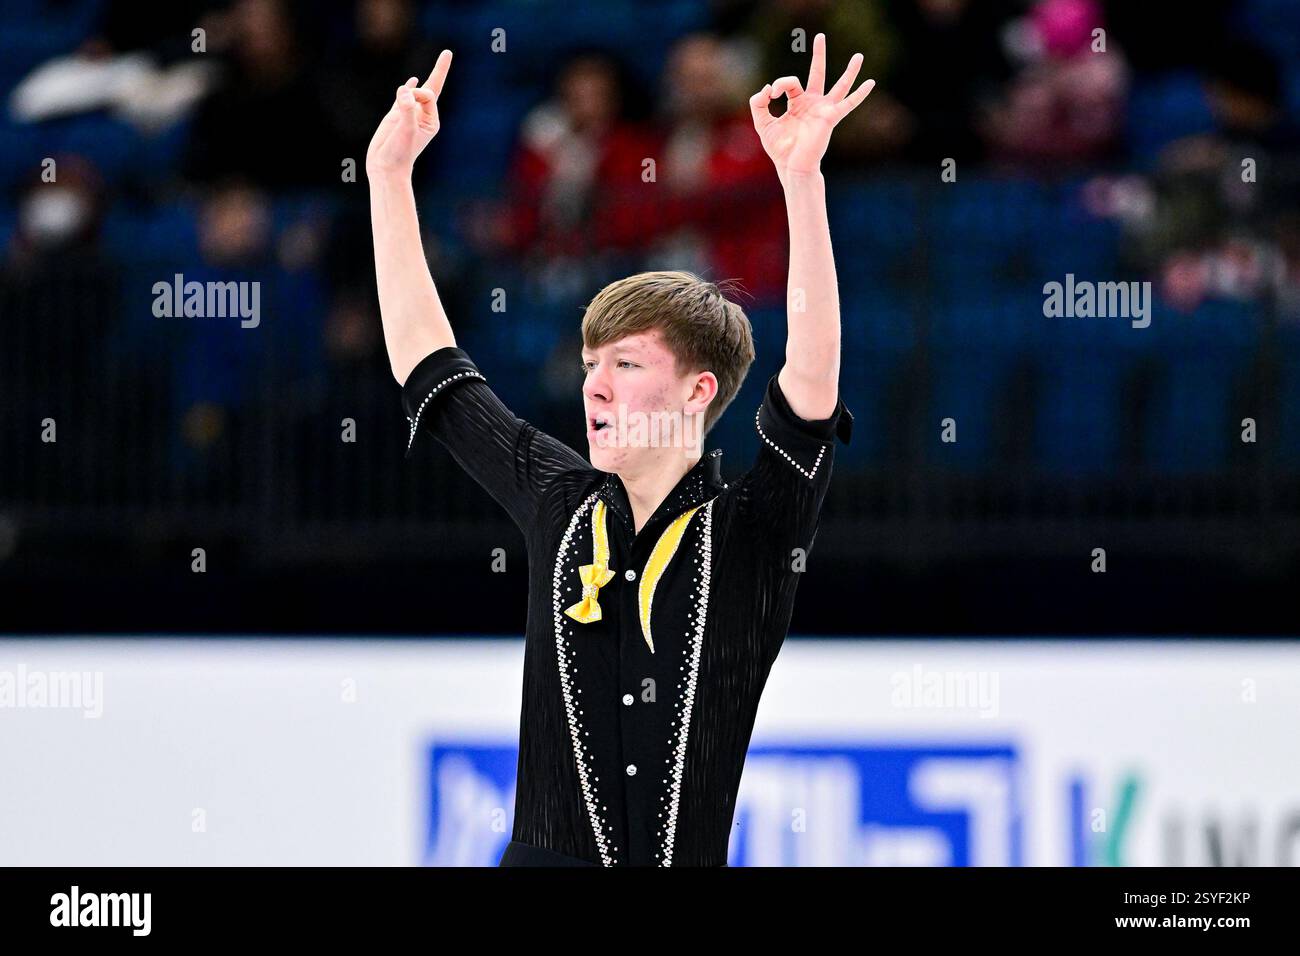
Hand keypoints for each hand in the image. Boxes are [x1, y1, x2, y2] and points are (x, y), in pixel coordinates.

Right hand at [366, 49, 452, 176]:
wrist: (386, 166)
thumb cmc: (399, 152)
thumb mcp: (405, 130)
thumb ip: (406, 109)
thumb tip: (405, 89)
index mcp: (431, 121)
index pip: (429, 96)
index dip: (419, 94)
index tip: (408, 103)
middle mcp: (423, 115)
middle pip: (432, 87)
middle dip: (439, 70)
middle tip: (448, 52)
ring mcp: (409, 113)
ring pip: (414, 91)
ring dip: (411, 88)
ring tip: (404, 111)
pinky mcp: (396, 114)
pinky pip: (405, 96)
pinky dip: (409, 88)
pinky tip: (412, 81)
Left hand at [749, 33, 874, 177]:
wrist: (791, 166)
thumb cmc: (780, 148)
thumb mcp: (763, 123)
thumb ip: (758, 104)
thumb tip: (766, 88)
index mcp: (797, 103)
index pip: (789, 82)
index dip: (778, 84)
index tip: (770, 94)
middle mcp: (812, 103)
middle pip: (817, 73)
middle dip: (818, 55)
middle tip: (819, 36)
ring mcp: (823, 110)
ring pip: (839, 86)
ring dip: (849, 71)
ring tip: (859, 56)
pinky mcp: (830, 117)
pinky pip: (848, 104)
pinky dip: (859, 94)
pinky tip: (871, 83)